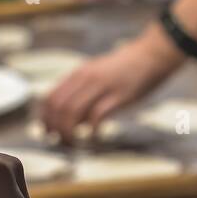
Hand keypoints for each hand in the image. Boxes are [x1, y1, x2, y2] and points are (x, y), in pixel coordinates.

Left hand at [41, 28, 183, 138]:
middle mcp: (86, 79)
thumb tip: (73, 119)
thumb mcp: (98, 74)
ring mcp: (102, 86)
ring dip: (69, 131)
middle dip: (55, 128)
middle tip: (60, 141)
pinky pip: (97, 115)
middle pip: (58, 107)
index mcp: (79, 74)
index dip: (45, 118)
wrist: (152, 54)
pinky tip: (95, 136)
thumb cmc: (126, 69)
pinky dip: (91, 130)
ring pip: (72, 112)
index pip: (50, 97)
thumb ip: (83, 93)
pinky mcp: (118, 96)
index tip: (47, 132)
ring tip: (74, 142)